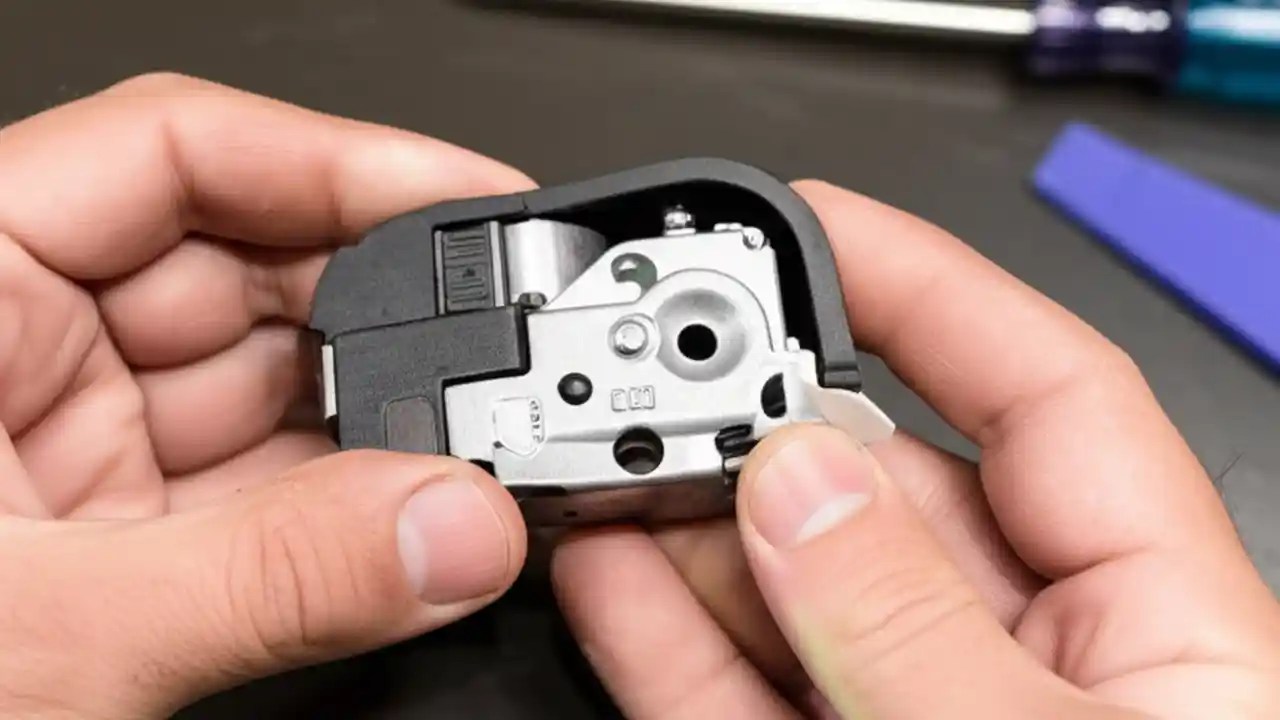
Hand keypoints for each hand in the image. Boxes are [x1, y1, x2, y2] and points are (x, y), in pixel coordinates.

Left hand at [0, 74, 530, 717]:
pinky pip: (268, 483)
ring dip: (385, 421)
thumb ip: (263, 579)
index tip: (464, 201)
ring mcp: (73, 443)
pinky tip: (414, 510)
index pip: (173, 156)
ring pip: (273, 385)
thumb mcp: (36, 640)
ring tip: (472, 450)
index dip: (338, 160)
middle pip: (246, 271)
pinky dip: (353, 500)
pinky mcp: (117, 532)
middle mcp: (16, 349)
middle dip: (385, 316)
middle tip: (498, 358)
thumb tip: (450, 531)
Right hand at [551, 181, 1279, 717]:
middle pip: (888, 491)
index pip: (1050, 400)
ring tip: (604, 464)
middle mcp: (1040, 669)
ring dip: (688, 525)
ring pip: (795, 593)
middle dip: (764, 420)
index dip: (930, 293)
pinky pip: (740, 694)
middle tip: (663, 369)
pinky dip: (665, 635)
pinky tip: (609, 573)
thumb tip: (803, 483)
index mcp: (1165, 635)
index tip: (814, 230)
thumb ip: (920, 626)